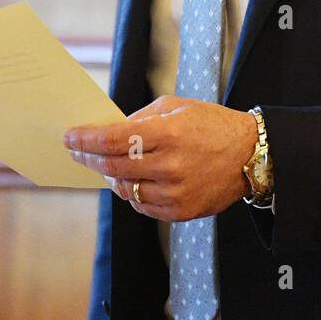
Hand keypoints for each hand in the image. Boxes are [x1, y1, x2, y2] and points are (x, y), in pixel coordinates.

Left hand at [62, 95, 258, 220]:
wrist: (250, 154)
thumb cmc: (211, 125)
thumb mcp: (176, 108)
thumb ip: (139, 119)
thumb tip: (107, 132)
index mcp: (168, 134)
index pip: (113, 140)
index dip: (86, 140)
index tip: (70, 138)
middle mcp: (171, 166)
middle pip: (113, 168)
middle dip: (90, 159)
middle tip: (78, 153)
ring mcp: (176, 192)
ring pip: (125, 190)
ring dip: (110, 178)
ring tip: (106, 167)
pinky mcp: (181, 212)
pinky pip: (143, 207)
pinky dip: (131, 194)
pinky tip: (131, 182)